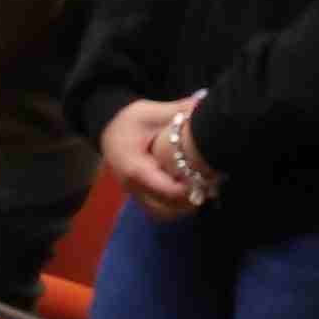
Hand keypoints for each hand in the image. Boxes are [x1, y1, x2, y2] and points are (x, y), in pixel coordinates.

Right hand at [99, 97, 214, 209]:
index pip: (165, 189)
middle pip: (165, 207)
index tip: (208, 178)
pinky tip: (189, 193)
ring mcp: (134, 194)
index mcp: (135, 168)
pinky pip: (157, 211)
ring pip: (162, 214)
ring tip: (202, 191)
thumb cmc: (128, 120)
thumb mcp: (151, 112)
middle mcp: (132, 187)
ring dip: (183, 207)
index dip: (188, 188)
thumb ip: (178, 111)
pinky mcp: (138, 197)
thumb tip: (204, 104)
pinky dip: (174, 208)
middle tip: (210, 186)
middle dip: (189, 200)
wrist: (107, 128)